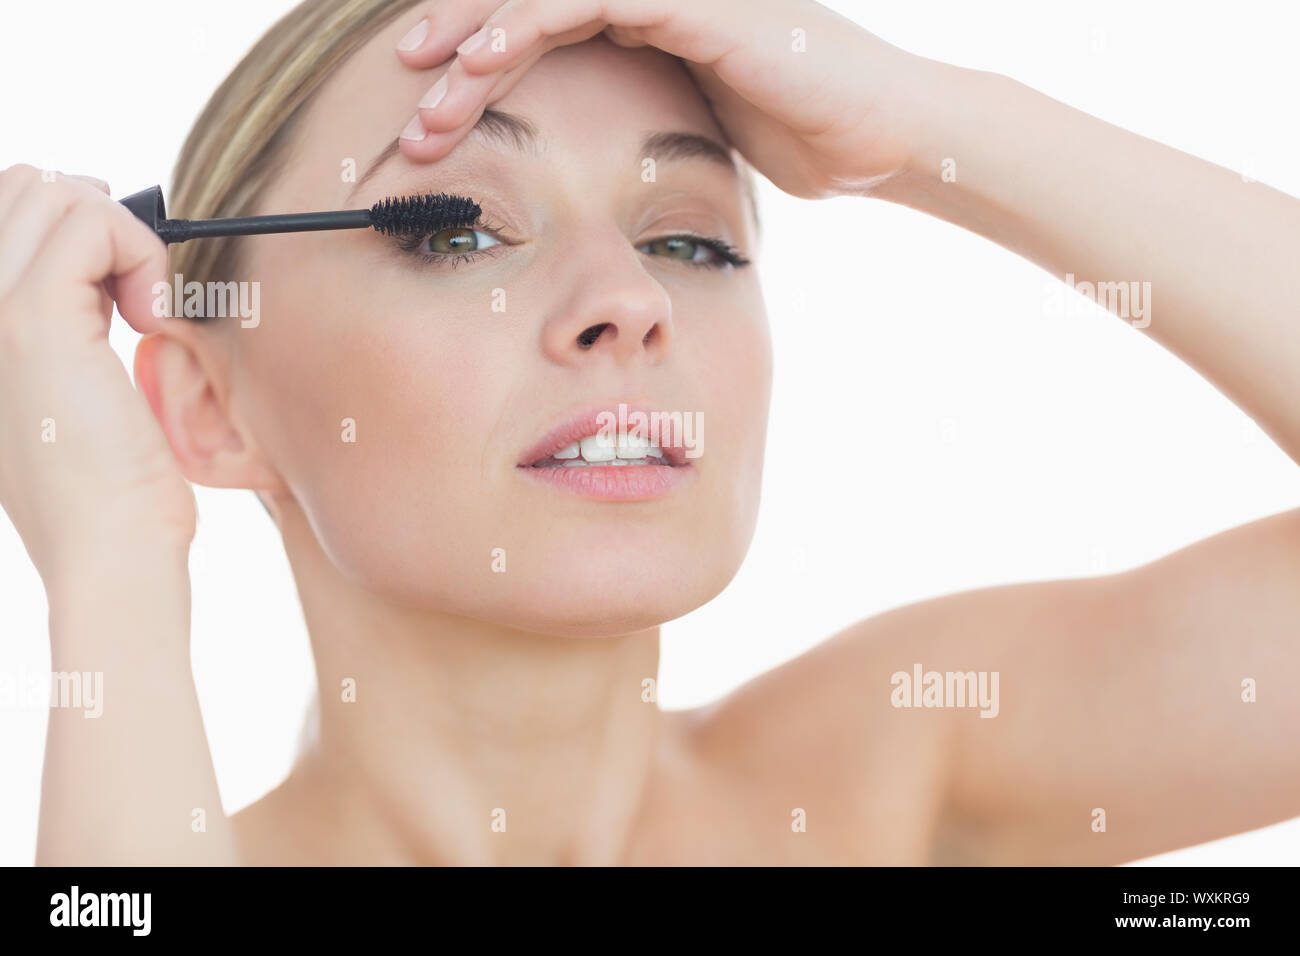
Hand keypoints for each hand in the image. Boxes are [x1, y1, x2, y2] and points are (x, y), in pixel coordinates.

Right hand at [0, 165, 194, 583]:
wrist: (109, 554)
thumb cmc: (109, 488)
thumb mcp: (73, 389)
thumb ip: (66, 319)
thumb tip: (102, 263)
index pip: (8, 210)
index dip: (79, 228)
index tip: (121, 291)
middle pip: (27, 186)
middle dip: (101, 223)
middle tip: (136, 298)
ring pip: (55, 192)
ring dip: (125, 238)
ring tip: (143, 312)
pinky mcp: (35, 321)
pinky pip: (90, 222)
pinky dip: (142, 253)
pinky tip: (151, 319)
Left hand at [392, 0, 947, 197]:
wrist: (885, 132)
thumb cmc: (806, 138)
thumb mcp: (705, 134)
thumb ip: (654, 127)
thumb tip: (611, 168)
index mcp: (651, 19)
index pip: (546, 24)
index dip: (482, 56)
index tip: (430, 103)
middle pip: (530, 1)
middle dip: (459, 43)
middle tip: (404, 90)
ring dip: (475, 36)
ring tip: (421, 85)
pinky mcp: (692, 0)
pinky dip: (526, 24)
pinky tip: (479, 61)